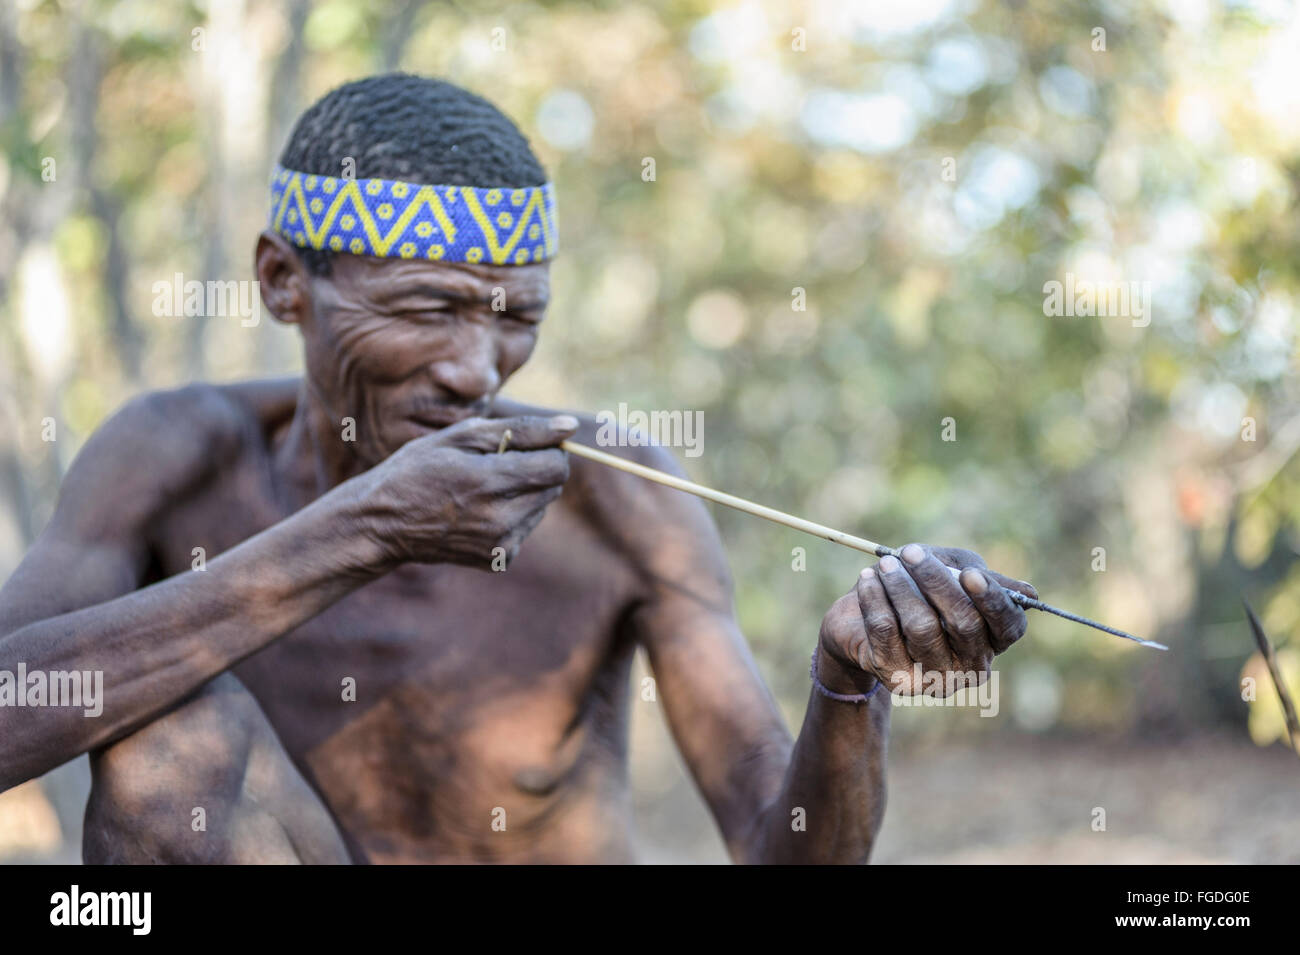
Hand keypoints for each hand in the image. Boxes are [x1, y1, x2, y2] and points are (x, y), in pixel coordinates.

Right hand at [355, 414, 576, 568]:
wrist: (383, 523)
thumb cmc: (418, 469)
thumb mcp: (462, 437)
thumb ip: (521, 429)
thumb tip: (570, 427)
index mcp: (490, 483)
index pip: (557, 467)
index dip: (547, 451)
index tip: (524, 446)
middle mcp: (501, 519)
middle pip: (553, 487)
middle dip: (534, 470)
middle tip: (494, 466)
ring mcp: (502, 544)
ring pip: (541, 507)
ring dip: (523, 493)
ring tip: (480, 490)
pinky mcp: (500, 559)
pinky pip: (525, 528)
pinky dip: (511, 516)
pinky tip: (477, 512)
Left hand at [817, 544, 1037, 696]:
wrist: (860, 619)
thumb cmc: (917, 588)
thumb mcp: (952, 570)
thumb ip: (981, 575)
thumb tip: (1027, 594)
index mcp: (993, 639)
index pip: (1009, 625)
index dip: (993, 600)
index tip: (969, 572)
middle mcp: (972, 666)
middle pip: (965, 623)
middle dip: (936, 582)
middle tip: (910, 552)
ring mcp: (936, 678)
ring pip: (922, 627)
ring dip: (901, 588)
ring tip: (885, 564)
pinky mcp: (900, 680)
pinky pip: (886, 633)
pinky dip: (875, 600)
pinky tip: (868, 579)